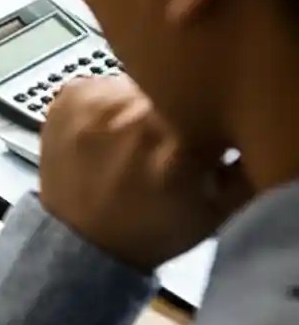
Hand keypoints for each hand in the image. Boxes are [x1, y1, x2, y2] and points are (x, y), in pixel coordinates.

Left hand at [38, 77, 249, 271]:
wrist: (81, 242)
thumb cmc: (153, 228)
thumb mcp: (218, 207)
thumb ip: (247, 164)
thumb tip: (256, 125)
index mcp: (178, 141)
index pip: (210, 100)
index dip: (209, 114)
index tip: (205, 134)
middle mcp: (134, 113)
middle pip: (170, 87)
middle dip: (173, 108)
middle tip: (166, 141)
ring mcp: (96, 102)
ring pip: (135, 83)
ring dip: (138, 105)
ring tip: (131, 143)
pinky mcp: (69, 96)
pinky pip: (100, 85)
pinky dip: (106, 105)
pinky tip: (104, 137)